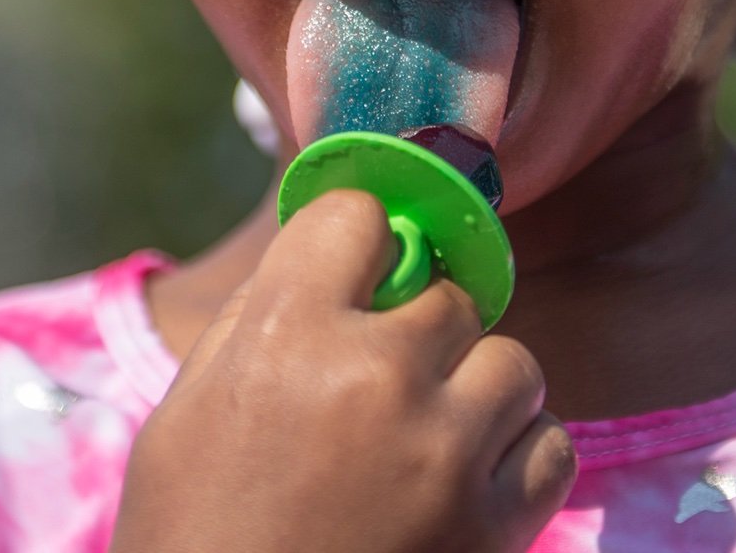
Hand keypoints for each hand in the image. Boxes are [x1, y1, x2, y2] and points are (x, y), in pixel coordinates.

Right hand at [111, 190, 574, 552]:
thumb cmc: (193, 542)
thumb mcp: (183, 416)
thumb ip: (258, 322)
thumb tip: (333, 258)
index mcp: (283, 335)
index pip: (356, 215)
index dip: (356, 245)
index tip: (356, 278)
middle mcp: (374, 376)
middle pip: (448, 295)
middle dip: (420, 333)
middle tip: (382, 389)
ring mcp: (445, 452)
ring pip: (513, 363)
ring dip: (477, 394)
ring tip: (429, 441)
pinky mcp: (495, 525)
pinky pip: (551, 444)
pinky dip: (519, 459)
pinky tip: (468, 484)